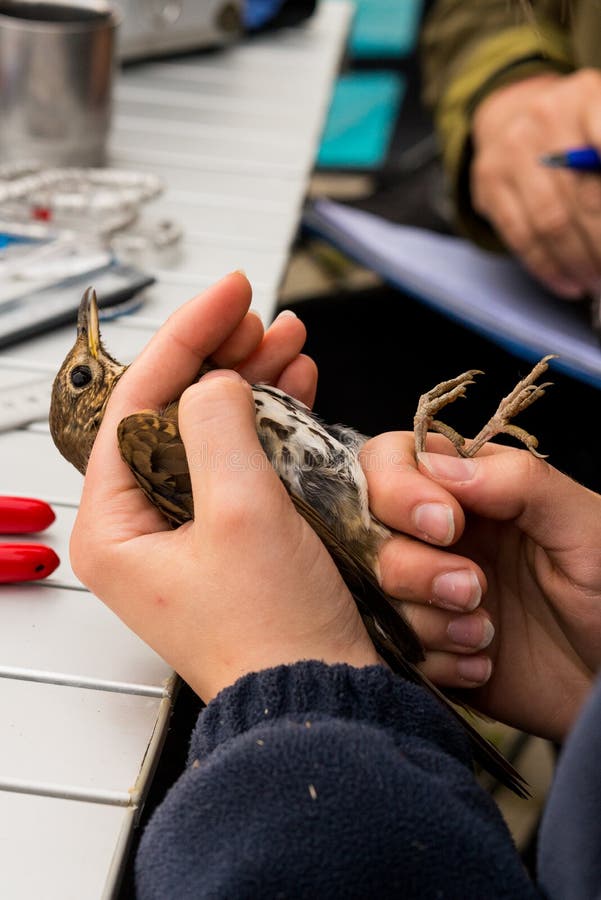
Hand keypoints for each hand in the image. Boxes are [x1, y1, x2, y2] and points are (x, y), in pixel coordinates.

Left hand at [70, 273, 377, 701]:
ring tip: (289, 344)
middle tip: (263, 318)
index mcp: (115, 526)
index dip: (187, 337)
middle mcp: (143, 527)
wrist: (319, 701)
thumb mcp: (242, 513)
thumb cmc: (273, 634)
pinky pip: (241, 462)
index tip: (230, 292)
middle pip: (173, 412)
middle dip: (222, 357)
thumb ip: (219, 428)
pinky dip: (270, 424)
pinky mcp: (230, 538)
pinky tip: (295, 391)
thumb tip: (216, 383)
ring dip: (251, 384)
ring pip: (212, 431)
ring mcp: (188, 532)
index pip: (139, 403)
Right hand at [362, 433, 599, 741]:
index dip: (400, 490)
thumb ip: (520, 482)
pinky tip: (483, 663)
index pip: (391, 461)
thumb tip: (438, 467)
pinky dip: (435, 661)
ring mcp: (425, 594)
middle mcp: (436, 537)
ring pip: (375, 592)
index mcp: (470, 491)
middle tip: (475, 589)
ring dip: (428, 619)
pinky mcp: (424, 646)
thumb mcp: (585, 528)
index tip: (447, 526)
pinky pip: (392, 648)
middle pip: (370, 531)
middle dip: (415, 567)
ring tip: (486, 634)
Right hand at [471, 69, 600, 297]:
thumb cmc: (573, 129)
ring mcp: (512, 152)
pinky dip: (548, 268)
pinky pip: (521, 236)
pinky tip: (568, 282)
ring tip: (595, 282)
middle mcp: (546, 118)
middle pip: (585, 196)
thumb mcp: (600, 125)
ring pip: (551, 223)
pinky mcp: (489, 184)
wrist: (510, 114)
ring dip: (578, 262)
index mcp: (586, 98)